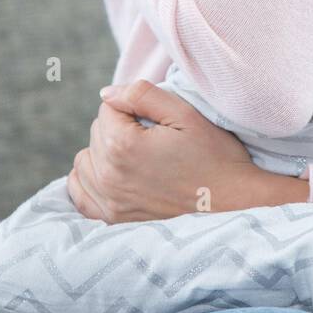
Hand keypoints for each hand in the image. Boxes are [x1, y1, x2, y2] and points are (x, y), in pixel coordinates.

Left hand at [67, 79, 262, 222]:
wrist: (232, 200)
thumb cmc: (213, 154)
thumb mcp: (185, 113)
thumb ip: (141, 94)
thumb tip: (106, 94)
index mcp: (122, 146)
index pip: (107, 107)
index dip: (133, 106)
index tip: (157, 119)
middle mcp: (109, 176)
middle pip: (96, 132)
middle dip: (120, 126)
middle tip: (154, 137)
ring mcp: (109, 201)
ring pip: (85, 159)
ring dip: (104, 152)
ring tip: (137, 155)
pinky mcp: (113, 218)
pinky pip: (80, 192)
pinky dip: (91, 180)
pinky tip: (113, 174)